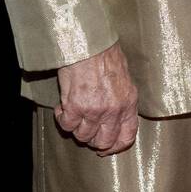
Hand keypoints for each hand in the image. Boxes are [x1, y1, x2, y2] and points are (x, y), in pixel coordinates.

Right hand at [55, 41, 138, 155]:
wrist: (88, 43)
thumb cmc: (105, 54)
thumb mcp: (124, 77)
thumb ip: (121, 99)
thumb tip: (116, 116)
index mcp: (129, 103)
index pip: (127, 136)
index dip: (115, 147)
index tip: (106, 148)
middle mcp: (113, 111)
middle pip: (103, 141)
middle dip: (93, 140)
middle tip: (86, 130)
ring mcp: (94, 110)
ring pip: (83, 135)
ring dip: (76, 127)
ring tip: (74, 112)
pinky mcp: (74, 107)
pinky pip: (66, 125)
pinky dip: (62, 119)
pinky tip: (63, 107)